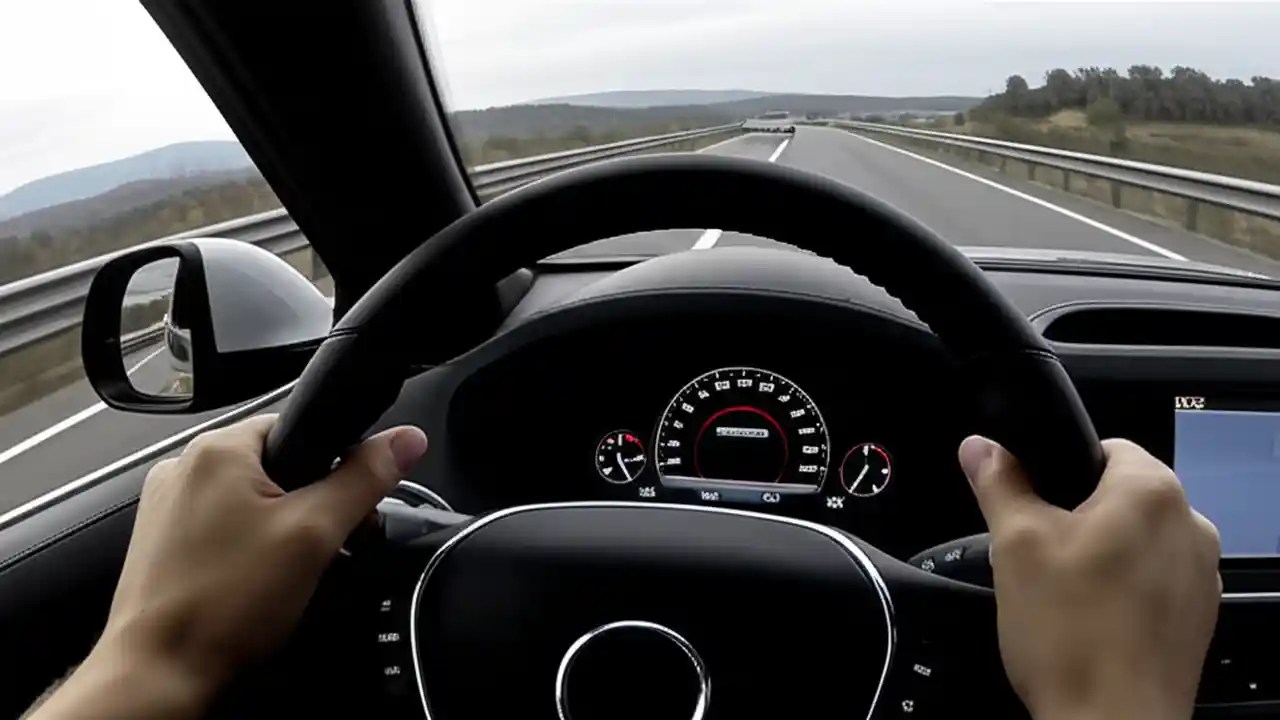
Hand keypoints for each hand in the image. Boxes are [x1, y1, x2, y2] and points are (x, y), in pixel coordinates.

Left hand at [30, 415, 427, 718]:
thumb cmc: (224, 606)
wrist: (160, 673)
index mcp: (218, 448)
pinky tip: (253, 582)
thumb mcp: (314, 534)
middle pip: (277, 466)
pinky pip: (222, 528)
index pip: (300, 427)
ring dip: (279, 529)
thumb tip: (405, 441)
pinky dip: (246, 549)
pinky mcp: (162, 542)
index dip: (337, 467)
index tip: (345, 510)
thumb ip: (364, 480)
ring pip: (250, 500)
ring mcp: (167, 506)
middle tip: (318, 550)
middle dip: (309, 506)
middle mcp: (184, 467)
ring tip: (282, 573)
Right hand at [959, 436, 1220, 719]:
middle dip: (1076, 518)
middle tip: (1038, 556)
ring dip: (1100, 555)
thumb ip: (998, 483)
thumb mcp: (1015, 543)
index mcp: (1152, 491)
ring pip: (1134, 541)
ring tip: (1061, 594)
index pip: (1104, 447)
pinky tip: (1088, 620)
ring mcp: (1200, 575)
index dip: (1058, 470)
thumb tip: (980, 447)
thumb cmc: (1068, 633)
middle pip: (1119, 497)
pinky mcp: (1196, 616)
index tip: (1032, 504)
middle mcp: (1191, 526)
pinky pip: (1151, 582)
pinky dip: (1121, 591)